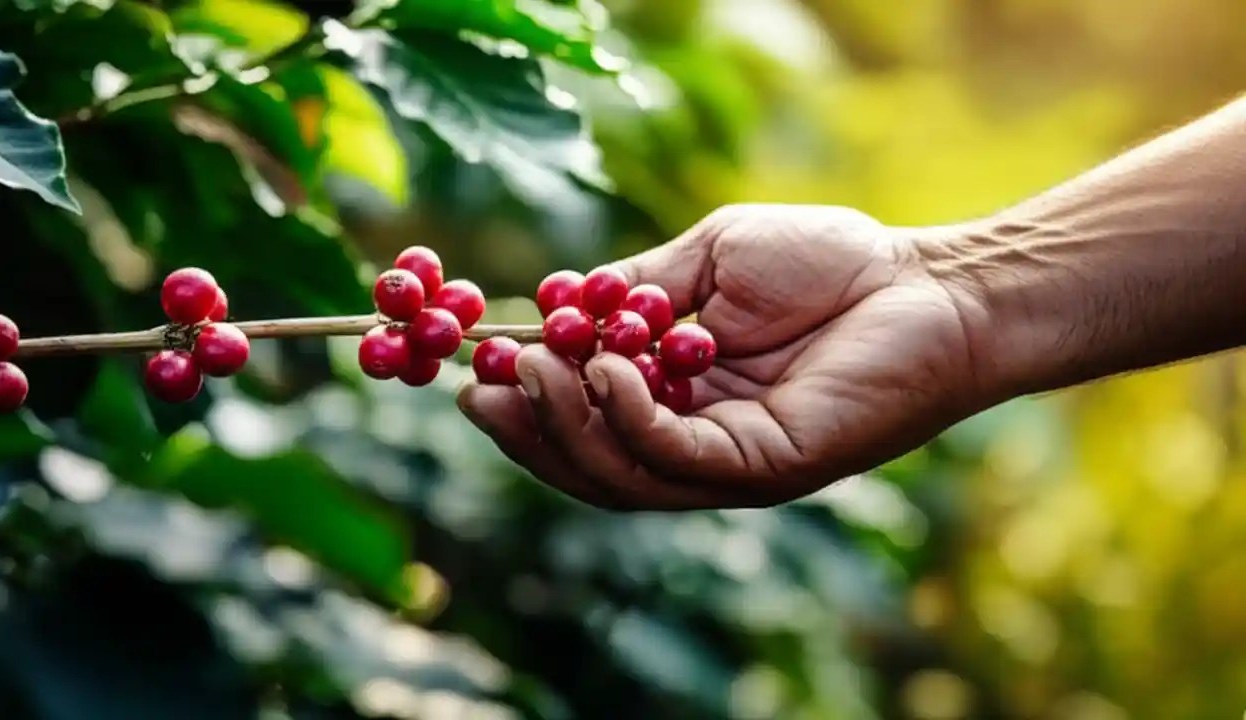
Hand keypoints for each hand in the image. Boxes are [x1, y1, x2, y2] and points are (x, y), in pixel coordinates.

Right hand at [457, 204, 988, 509]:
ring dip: (567, 426)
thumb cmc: (826, 263)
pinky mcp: (766, 466)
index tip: (476, 366)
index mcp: (677, 398)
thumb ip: (638, 287)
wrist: (925, 283)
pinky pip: (678, 457)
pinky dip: (631, 419)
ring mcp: (729, 464)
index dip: (527, 401)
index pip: (585, 418)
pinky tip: (606, 372)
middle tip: (481, 389)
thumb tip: (556, 302)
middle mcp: (695, 443)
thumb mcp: (709, 259)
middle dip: (529, 429)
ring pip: (623, 471)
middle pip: (590, 461)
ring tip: (536, 372)